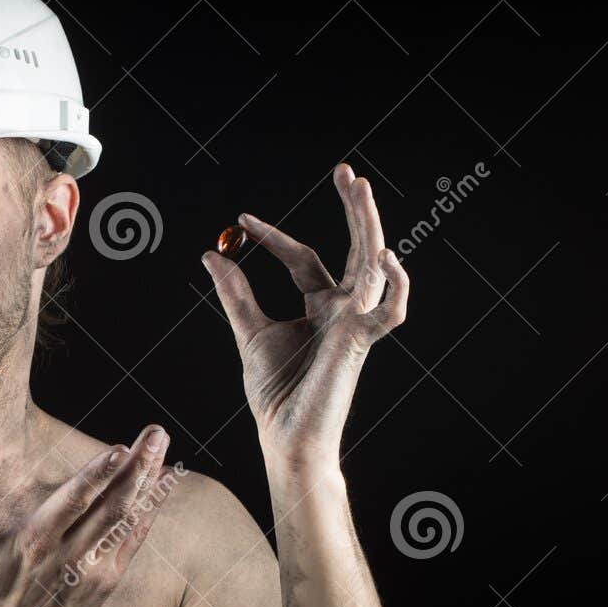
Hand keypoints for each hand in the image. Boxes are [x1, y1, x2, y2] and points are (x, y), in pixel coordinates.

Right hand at [0, 425, 173, 606]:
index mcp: (34, 544)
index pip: (73, 501)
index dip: (98, 474)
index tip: (119, 447)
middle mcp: (68, 557)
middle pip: (112, 505)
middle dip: (138, 467)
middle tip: (157, 432)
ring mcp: (91, 573)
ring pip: (127, 521)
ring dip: (149, 484)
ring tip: (163, 449)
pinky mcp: (104, 585)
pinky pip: (131, 542)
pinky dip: (147, 513)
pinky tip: (159, 488)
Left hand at [201, 164, 409, 472]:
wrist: (283, 436)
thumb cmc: (274, 393)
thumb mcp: (248, 333)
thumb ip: (235, 293)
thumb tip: (212, 254)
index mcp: (320, 307)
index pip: (304, 258)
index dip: (274, 237)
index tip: (241, 220)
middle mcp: (344, 310)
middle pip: (354, 249)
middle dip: (352, 209)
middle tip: (345, 170)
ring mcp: (355, 324)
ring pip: (373, 265)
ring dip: (368, 224)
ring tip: (359, 187)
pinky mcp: (359, 343)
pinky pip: (390, 312)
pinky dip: (395, 286)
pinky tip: (387, 257)